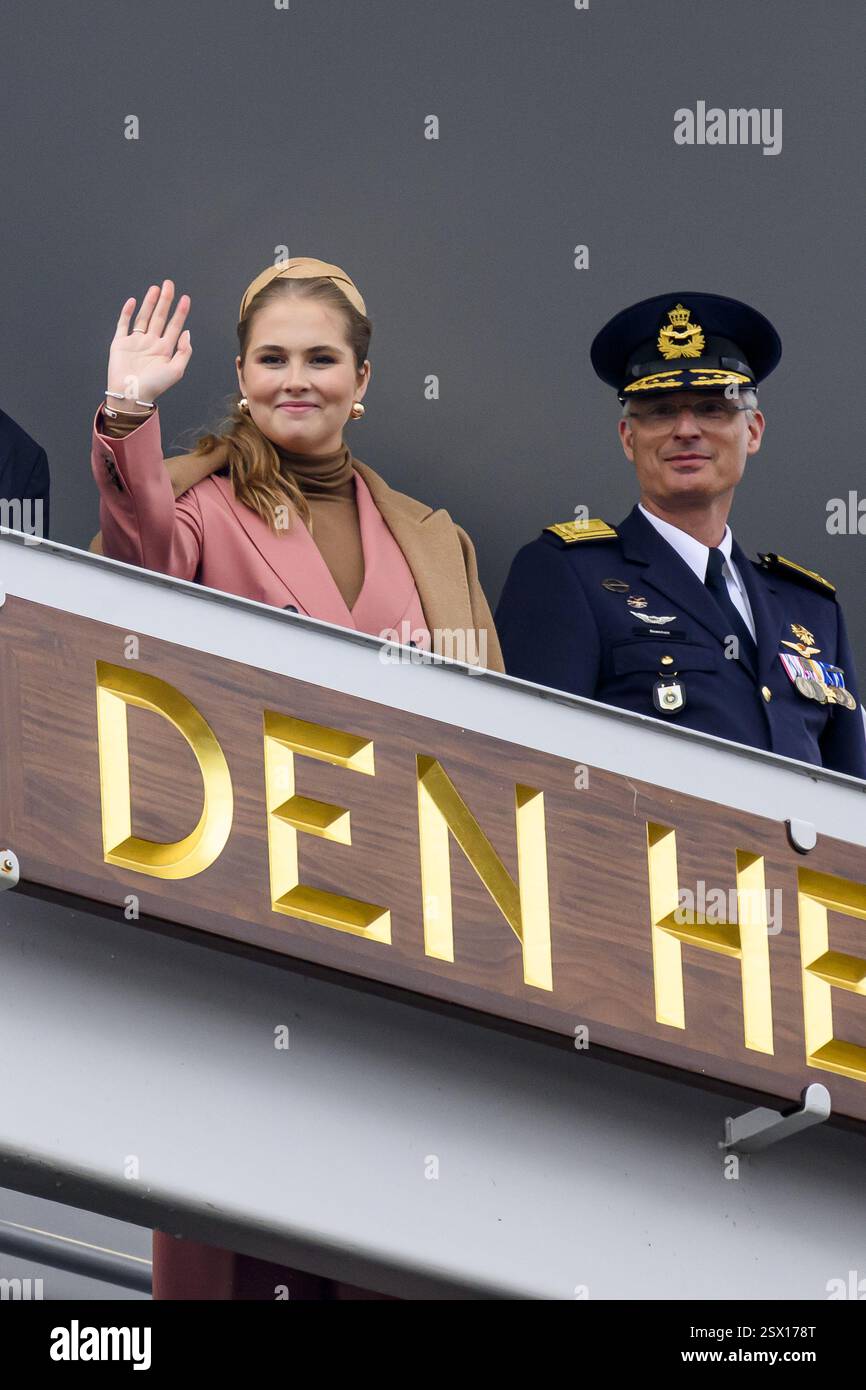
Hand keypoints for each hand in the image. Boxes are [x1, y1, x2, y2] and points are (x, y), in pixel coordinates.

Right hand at [106, 279, 191, 404]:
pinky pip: (123, 324)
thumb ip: (184, 352)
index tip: (185, 298)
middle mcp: (151, 343)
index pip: (174, 326)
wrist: (131, 394)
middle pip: (160, 317)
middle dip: (165, 301)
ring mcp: (135, 342)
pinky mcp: (120, 343)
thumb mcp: (176, 370)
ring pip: (144, 317)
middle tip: (169, 284)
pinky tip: (132, 301)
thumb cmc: (154, 386)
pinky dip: (126, 313)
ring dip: (149, 303)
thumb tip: (187, 333)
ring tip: (155, 289)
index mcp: (165, 350)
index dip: (180, 312)